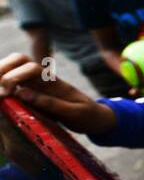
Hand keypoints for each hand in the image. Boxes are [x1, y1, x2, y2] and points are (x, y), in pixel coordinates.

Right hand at [0, 53, 116, 135]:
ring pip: (12, 69)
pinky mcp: (32, 94)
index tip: (8, 94)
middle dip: (1, 70)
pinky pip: (14, 85)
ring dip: (0, 76)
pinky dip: (3, 86)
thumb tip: (21, 93)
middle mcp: (42, 79)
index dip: (14, 76)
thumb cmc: (88, 116)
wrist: (97, 119)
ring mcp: (36, 85)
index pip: (30, 66)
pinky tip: (1, 98)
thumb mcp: (74, 113)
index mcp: (53, 81)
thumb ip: (51, 103)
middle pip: (17, 60)